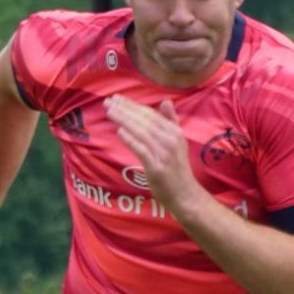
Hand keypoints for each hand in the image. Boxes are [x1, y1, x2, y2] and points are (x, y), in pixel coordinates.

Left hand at [105, 96, 200, 212]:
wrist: (185, 195)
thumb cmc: (178, 169)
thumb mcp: (179, 142)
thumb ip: (171, 121)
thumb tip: (166, 101)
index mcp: (175, 132)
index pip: (150, 114)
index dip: (132, 105)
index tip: (117, 98)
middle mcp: (170, 140)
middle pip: (144, 120)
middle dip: (125, 109)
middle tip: (108, 102)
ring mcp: (164, 154)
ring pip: (141, 132)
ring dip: (124, 120)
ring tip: (110, 112)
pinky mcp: (157, 167)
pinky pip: (142, 150)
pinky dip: (131, 139)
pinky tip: (120, 132)